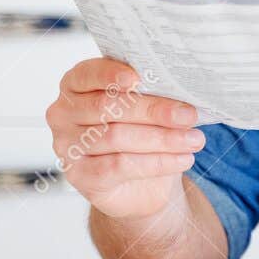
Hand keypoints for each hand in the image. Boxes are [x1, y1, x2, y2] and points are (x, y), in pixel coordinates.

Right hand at [44, 58, 204, 220]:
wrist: (140, 184)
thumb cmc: (140, 132)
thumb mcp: (145, 108)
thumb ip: (151, 92)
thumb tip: (182, 87)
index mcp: (76, 85)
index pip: (87, 74)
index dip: (111, 74)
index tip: (138, 78)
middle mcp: (64, 113)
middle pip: (108, 107)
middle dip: (154, 110)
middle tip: (189, 115)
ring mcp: (67, 145)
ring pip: (117, 137)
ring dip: (162, 139)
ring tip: (194, 139)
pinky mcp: (79, 175)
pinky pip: (120, 166)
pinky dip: (156, 162)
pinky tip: (182, 159)